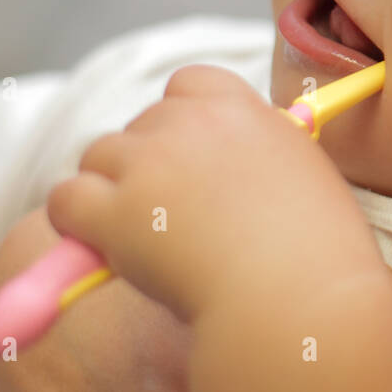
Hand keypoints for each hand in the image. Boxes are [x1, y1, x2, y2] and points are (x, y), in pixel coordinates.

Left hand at [45, 64, 387, 322]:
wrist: (294, 306)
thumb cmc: (323, 266)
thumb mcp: (318, 196)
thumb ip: (287, 176)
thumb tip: (324, 230)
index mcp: (245, 110)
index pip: (188, 85)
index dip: (181, 124)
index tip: (193, 167)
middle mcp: (192, 123)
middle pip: (138, 126)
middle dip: (144, 169)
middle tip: (170, 222)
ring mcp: (149, 161)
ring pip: (97, 161)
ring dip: (109, 198)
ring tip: (145, 246)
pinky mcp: (113, 207)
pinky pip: (67, 202)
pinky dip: (78, 229)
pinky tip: (110, 257)